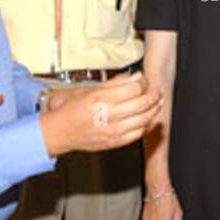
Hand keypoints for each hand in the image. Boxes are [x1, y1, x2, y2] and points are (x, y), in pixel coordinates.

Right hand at [39, 72, 160, 156]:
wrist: (61, 131)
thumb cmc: (74, 109)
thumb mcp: (91, 89)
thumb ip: (116, 82)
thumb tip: (136, 76)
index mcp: (101, 98)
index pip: (134, 88)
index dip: (144, 82)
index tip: (145, 80)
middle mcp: (108, 115)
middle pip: (143, 103)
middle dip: (154, 95)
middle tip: (156, 92)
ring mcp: (113, 130)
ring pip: (144, 119)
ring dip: (154, 110)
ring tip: (157, 103)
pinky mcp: (115, 142)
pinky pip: (138, 134)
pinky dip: (146, 125)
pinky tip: (147, 118)